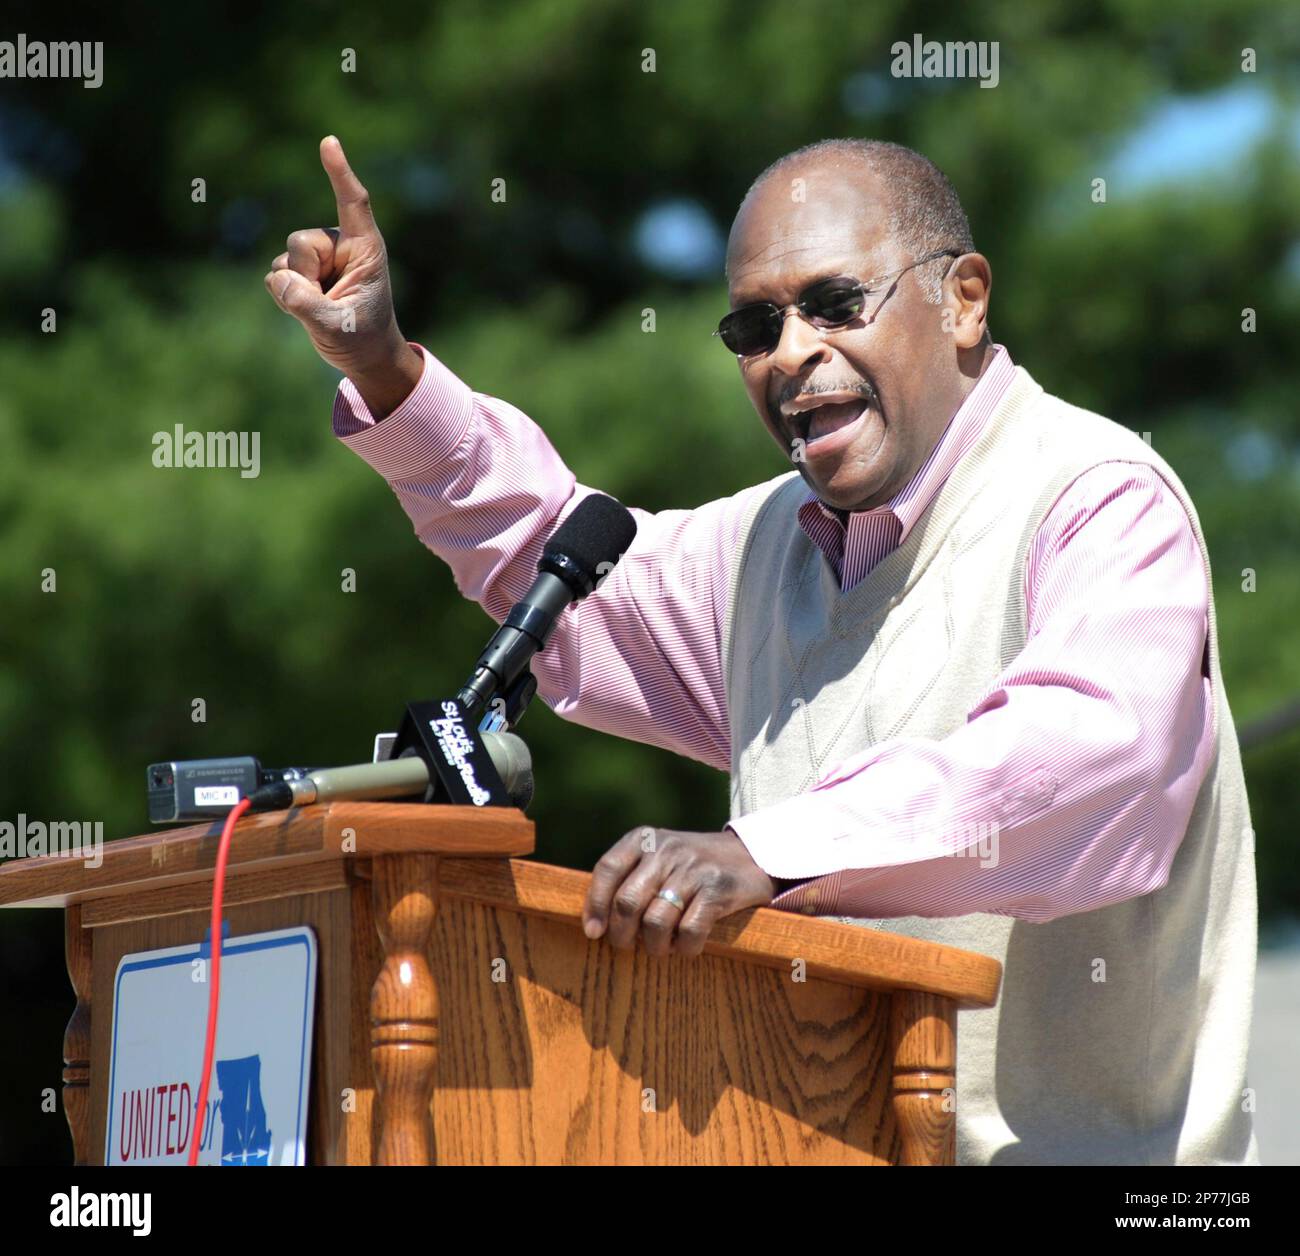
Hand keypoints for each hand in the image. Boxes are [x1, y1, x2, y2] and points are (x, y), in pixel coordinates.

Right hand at [265, 136, 419, 415]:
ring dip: (297, 290)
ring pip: (285, 260)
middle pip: (300, 242)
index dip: (339, 173)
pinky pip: (275, 276)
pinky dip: (286, 297)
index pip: (352, 203)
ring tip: (325, 308)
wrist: (363, 354)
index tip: (329, 142)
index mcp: (364, 248)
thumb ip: (307, 305)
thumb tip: (277, 280)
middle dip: (306, 276)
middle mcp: (339, 245)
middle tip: (331, 303)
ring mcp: (317, 256)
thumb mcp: (339, 327)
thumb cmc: (363, 337)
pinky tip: (309, 307)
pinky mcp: (299, 270)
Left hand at [582, 828, 777, 957]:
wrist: (750, 856)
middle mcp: (666, 849)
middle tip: (628, 946)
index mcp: (644, 839)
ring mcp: (693, 868)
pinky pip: (690, 932)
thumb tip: (594, 925)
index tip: (593, 932)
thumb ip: (627, 879)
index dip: (596, 904)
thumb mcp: (657, 858)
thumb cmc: (690, 867)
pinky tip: (685, 946)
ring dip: (654, 946)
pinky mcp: (717, 888)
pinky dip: (684, 948)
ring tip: (659, 948)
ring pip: (656, 921)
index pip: (608, 869)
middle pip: (628, 901)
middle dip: (622, 933)